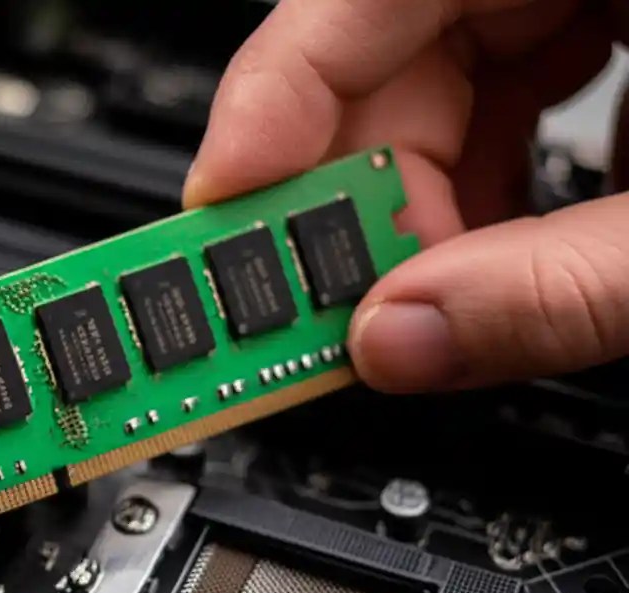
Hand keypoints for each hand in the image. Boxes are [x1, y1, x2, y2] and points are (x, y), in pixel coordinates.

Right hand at [186, 0, 628, 390]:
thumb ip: (557, 289)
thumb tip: (397, 342)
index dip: (271, 101)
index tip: (222, 214)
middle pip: (390, 57)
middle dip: (356, 195)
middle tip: (327, 301)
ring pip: (438, 86)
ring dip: (417, 210)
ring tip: (414, 299)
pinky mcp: (603, 29)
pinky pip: (500, 97)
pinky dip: (477, 190)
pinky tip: (486, 257)